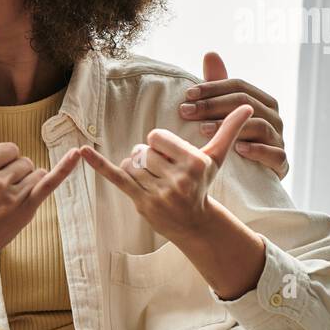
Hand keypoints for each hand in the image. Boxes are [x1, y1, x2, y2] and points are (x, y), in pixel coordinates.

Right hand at [0, 105, 78, 263]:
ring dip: (27, 183)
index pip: (9, 149)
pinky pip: (49, 182)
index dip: (5, 161)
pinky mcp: (26, 209)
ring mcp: (13, 195)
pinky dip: (65, 168)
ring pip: (35, 173)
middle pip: (23, 162)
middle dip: (15, 173)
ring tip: (8, 200)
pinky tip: (78, 154)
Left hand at [79, 104, 252, 243]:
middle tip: (161, 171)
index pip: (157, 136)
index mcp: (194, 163)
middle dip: (148, 157)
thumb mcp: (217, 157)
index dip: (159, 143)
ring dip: (136, 167)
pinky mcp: (141, 202)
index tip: (170, 156)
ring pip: (131, 163)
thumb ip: (229, 130)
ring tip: (152, 178)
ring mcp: (158, 193)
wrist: (194, 223)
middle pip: (143, 150)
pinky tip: (81, 152)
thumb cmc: (202, 184)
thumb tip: (248, 106)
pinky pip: (116, 178)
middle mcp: (177, 179)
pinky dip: (98, 164)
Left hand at [178, 51, 287, 178]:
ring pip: (257, 126)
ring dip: (228, 127)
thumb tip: (210, 53)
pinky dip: (255, 150)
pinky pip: (273, 153)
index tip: (187, 95)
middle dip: (212, 106)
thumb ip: (219, 85)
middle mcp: (274, 116)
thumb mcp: (226, 111)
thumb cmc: (238, 137)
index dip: (212, 88)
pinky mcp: (281, 161)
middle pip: (244, 103)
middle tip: (186, 111)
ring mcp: (279, 138)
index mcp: (263, 100)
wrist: (256, 175)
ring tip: (202, 129)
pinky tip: (236, 150)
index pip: (238, 86)